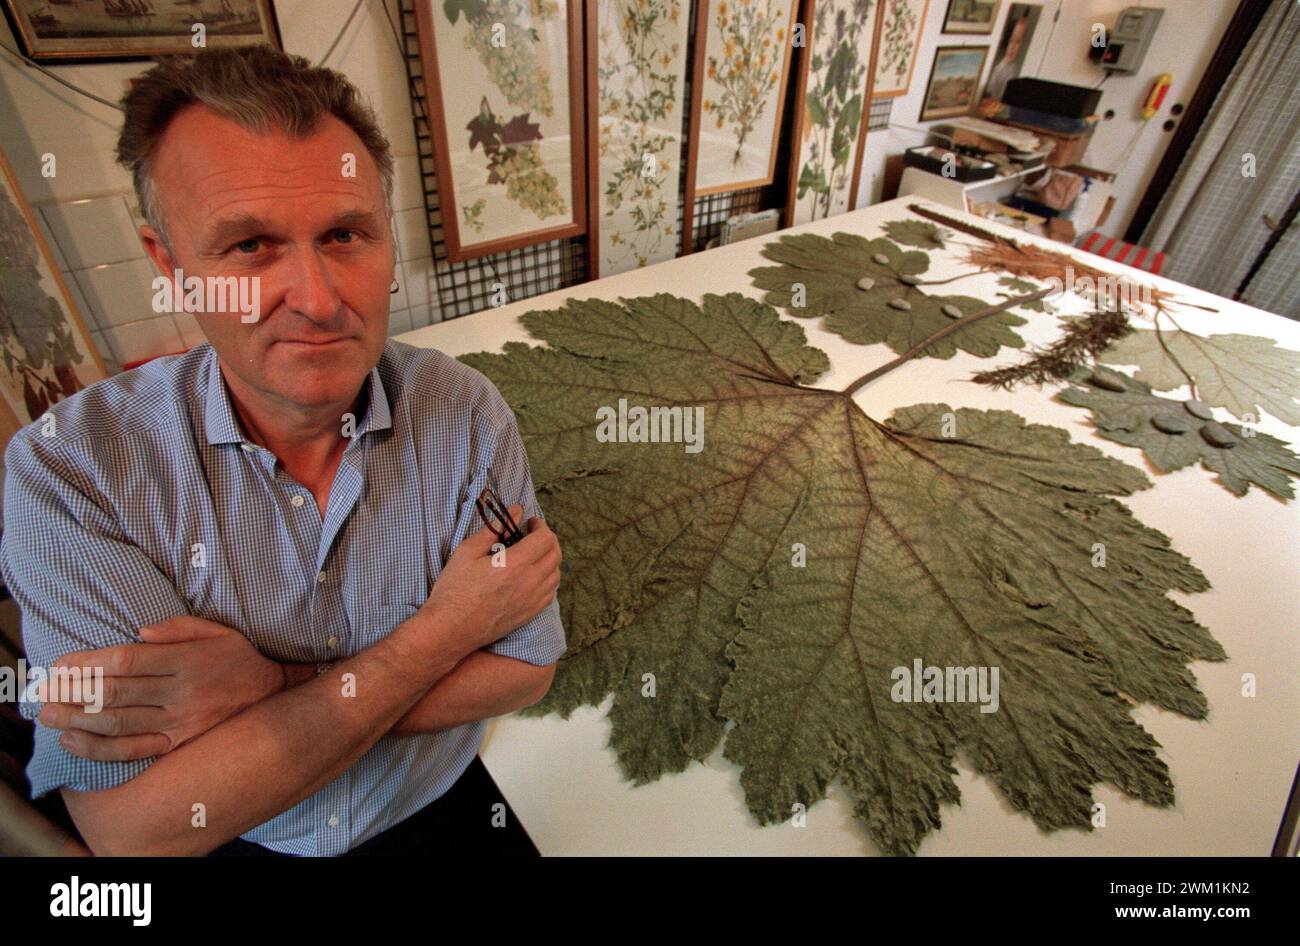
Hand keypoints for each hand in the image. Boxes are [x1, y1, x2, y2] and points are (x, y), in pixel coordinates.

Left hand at [37, 616, 284, 761]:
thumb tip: (140, 633)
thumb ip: (180, 628)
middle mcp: (180, 693)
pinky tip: (75, 740)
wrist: (274, 696)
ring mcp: (179, 722)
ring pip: (118, 723)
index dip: (88, 663)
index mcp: (186, 661)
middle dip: (73, 691)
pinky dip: (99, 748)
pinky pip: (132, 749)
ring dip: (77, 720)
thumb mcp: (218, 631)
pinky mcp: (178, 743)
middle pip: (115, 693)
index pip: (126, 661)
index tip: (61, 663)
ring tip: (49, 714)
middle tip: (44, 690)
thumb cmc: (239, 659)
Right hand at [423, 505, 561, 654]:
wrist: (450, 630)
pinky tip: (532, 576)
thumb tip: (516, 511)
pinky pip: (551, 592)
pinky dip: (547, 579)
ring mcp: (532, 601)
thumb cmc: (454, 589)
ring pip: (556, 574)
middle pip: (556, 554)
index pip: (546, 538)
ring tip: (532, 554)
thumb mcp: (467, 552)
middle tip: (532, 535)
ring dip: (549, 559)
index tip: (530, 522)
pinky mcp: (530, 615)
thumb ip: (494, 529)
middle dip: (547, 539)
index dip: (541, 525)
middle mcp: (530, 583)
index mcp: (515, 564)